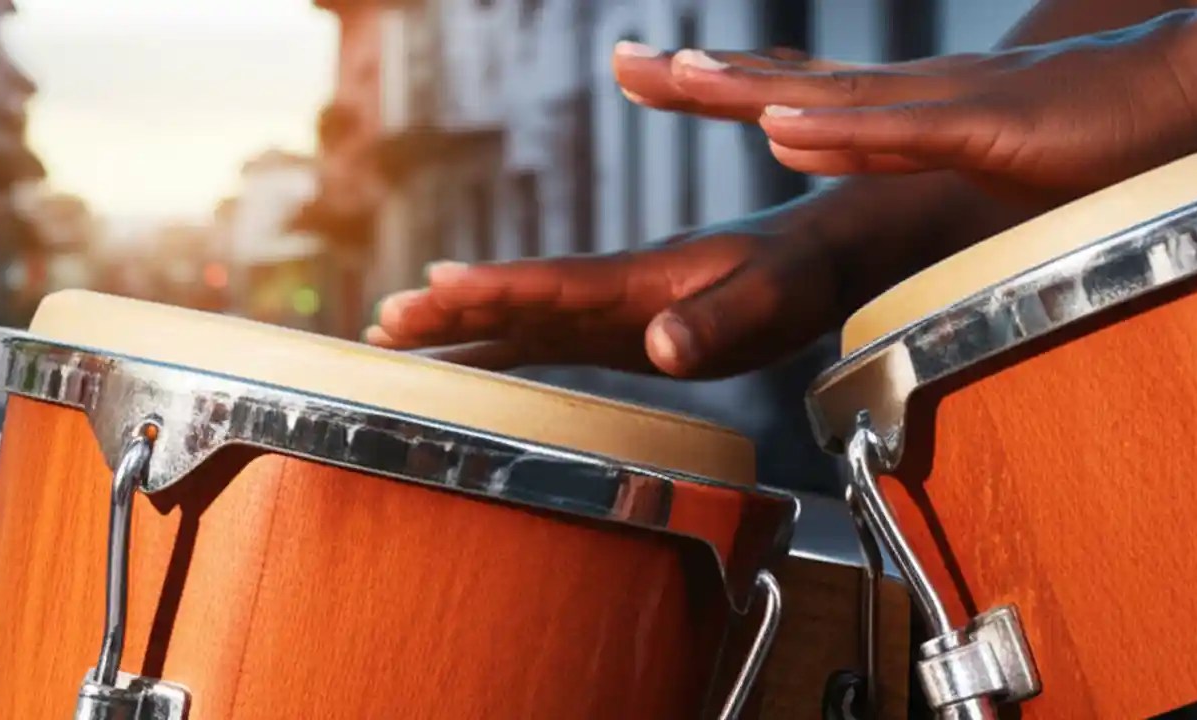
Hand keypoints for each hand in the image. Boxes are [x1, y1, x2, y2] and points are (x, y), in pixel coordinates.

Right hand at [365, 197, 844, 378]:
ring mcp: (608, 312)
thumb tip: (658, 347)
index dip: (499, 288)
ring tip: (391, 336)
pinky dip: (498, 348)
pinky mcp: (615, 333)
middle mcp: (611, 292)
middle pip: (518, 298)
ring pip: (519, 318)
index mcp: (641, 278)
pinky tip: (464, 365)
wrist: (810, 259)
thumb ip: (716, 320)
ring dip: (459, 327)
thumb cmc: (794, 276)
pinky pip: (543, 340)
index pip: (556, 281)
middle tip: (386, 322)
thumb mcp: (769, 299)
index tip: (439, 288)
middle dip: (453, 310)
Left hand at [618, 5, 1196, 204]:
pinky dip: (838, 131)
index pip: (790, 90)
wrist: (1180, 93)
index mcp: (898, 109)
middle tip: (622, 63)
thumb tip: (801, 146)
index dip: (720, 80)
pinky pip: (902, 131)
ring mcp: (945, 105)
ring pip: (829, 97)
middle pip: (785, 80)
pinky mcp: (990, 128)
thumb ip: (883, 148)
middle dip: (700, 76)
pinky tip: (779, 127)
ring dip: (748, 87)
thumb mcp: (959, 149)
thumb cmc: (1082, 131)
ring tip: (675, 75)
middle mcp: (907, 95)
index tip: (653, 72)